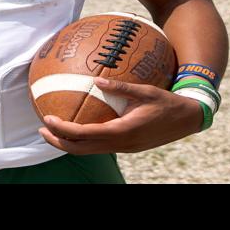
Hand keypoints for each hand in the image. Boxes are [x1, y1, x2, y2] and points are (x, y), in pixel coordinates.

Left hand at [39, 77, 204, 154]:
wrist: (188, 120)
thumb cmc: (168, 102)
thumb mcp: (145, 91)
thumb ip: (120, 86)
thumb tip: (96, 78)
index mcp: (123, 131)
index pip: (84, 133)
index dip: (63, 129)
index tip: (47, 119)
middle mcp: (121, 144)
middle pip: (81, 149)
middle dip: (58, 143)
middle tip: (42, 130)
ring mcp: (124, 148)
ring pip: (89, 151)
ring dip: (69, 144)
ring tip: (54, 131)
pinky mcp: (127, 146)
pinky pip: (99, 146)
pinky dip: (84, 140)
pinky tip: (78, 128)